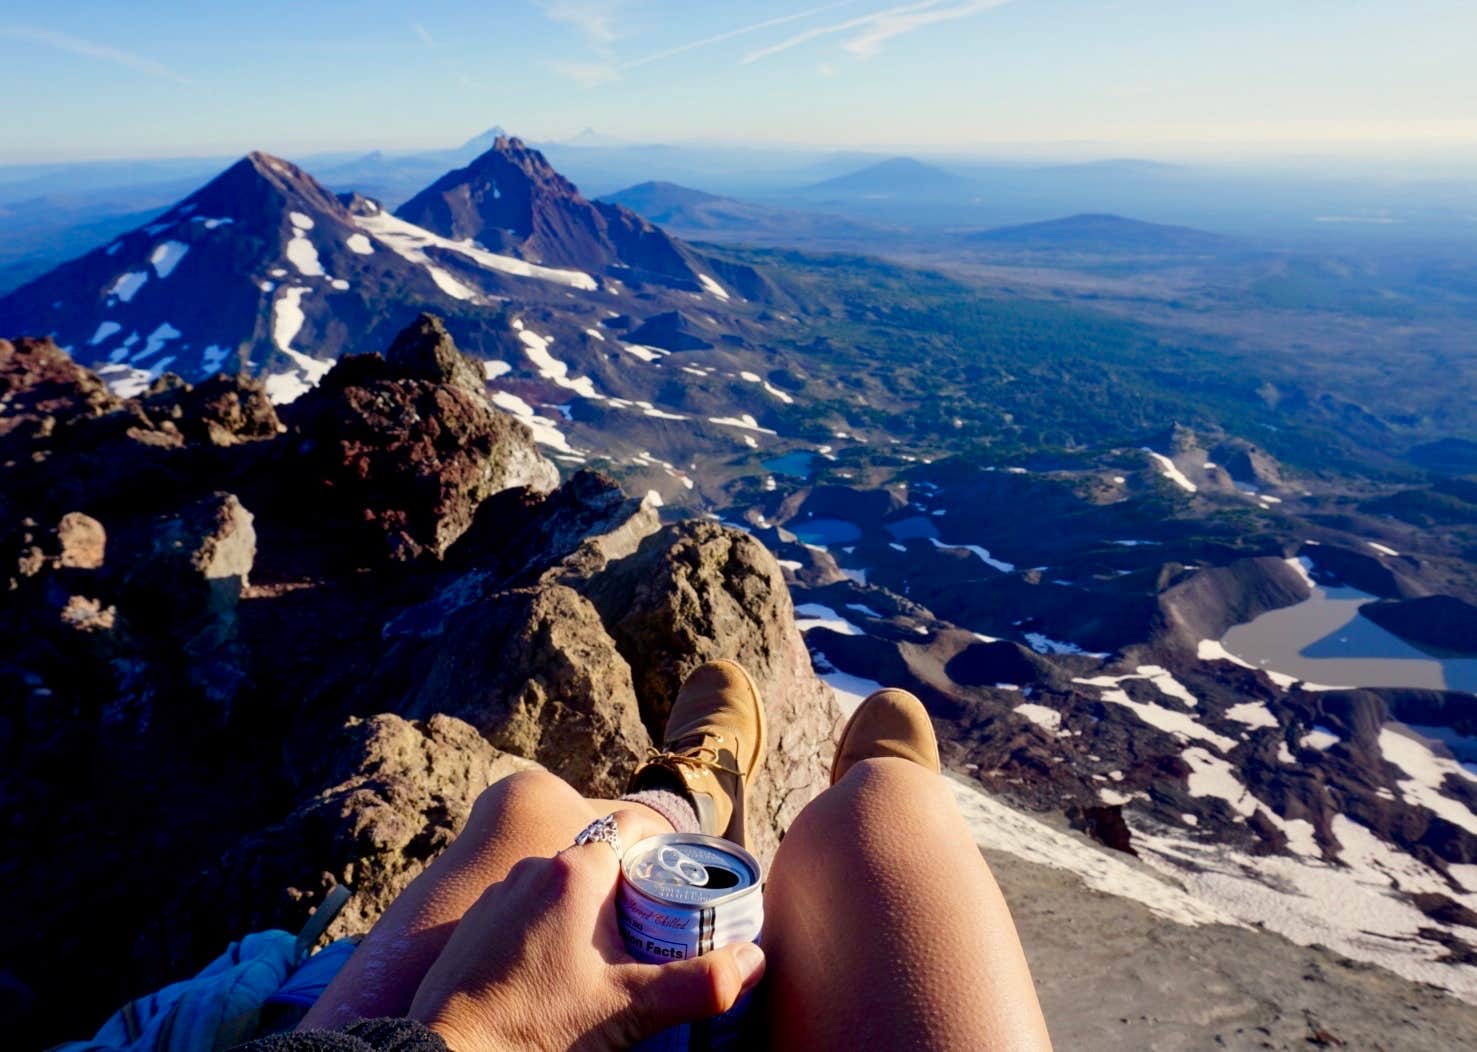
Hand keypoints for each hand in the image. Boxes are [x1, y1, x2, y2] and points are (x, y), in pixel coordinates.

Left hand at [408, 810, 765, 1051]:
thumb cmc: (537, 1028)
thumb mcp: (631, 1010)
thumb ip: (701, 984)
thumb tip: (754, 962)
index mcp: (575, 871)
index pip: (634, 827)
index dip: (666, 851)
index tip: (685, 887)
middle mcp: (531, 869)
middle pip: (600, 858)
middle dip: (631, 890)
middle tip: (657, 934)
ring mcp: (496, 896)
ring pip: (558, 885)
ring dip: (587, 911)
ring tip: (609, 960)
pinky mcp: (471, 928)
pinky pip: (524, 911)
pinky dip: (547, 931)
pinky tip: (557, 975)